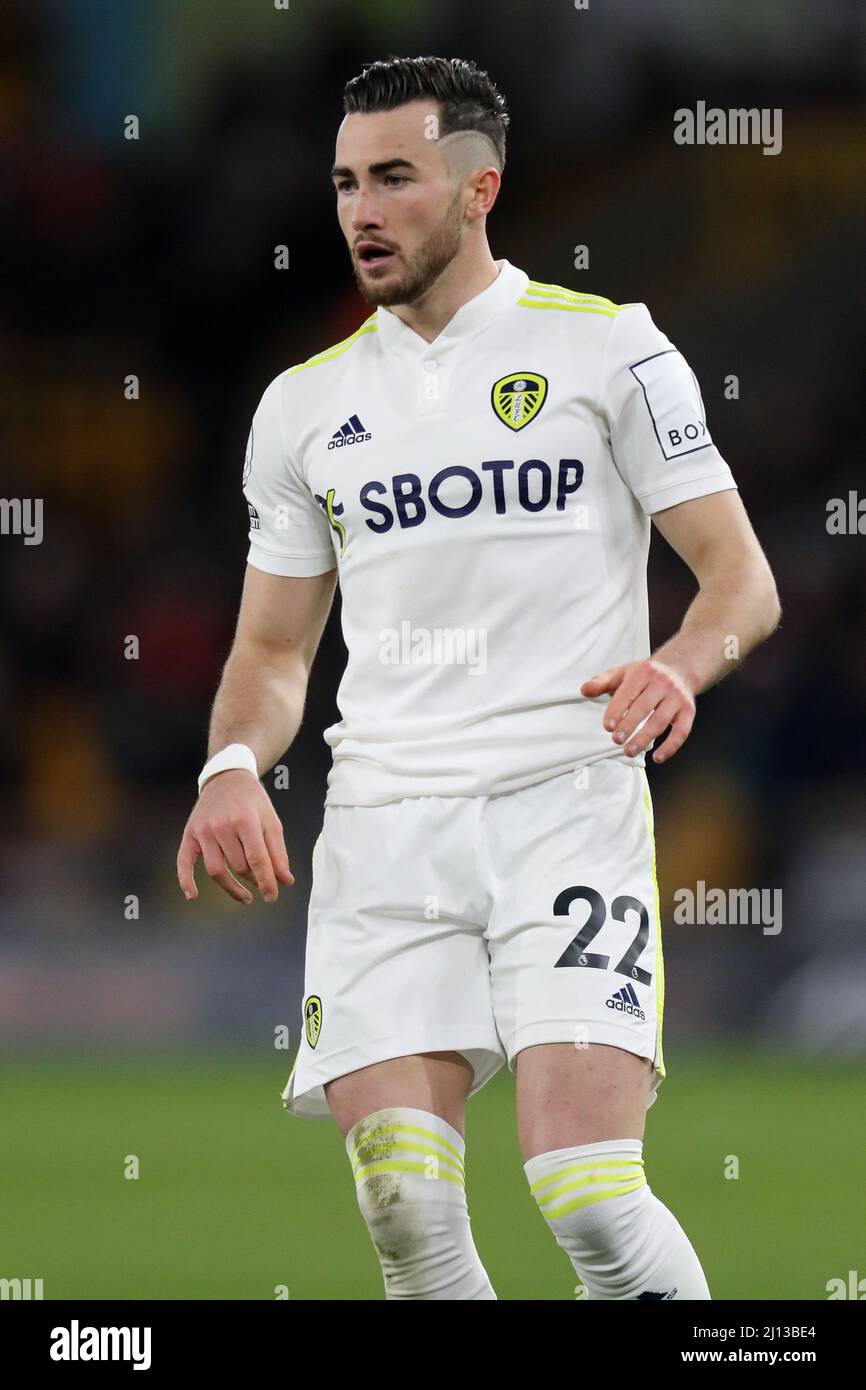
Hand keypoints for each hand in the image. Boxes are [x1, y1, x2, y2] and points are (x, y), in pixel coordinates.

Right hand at [176, 770, 294, 904]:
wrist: (227, 778)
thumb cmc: (252, 801)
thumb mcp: (271, 820)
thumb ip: (278, 851)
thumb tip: (285, 881)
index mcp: (245, 820)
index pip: (257, 860)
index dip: (266, 882)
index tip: (272, 895)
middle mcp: (221, 825)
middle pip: (239, 866)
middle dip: (253, 880)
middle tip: (262, 885)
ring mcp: (203, 830)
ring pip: (216, 870)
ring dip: (231, 889)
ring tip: (245, 897)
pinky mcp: (190, 834)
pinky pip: (184, 862)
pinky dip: (186, 881)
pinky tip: (193, 896)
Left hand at [580, 659, 695, 763]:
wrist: (679, 670)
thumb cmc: (645, 675)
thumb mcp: (623, 673)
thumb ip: (602, 682)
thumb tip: (584, 690)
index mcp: (643, 672)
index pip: (628, 693)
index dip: (617, 710)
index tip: (608, 727)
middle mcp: (662, 683)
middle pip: (644, 708)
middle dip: (629, 726)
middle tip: (616, 740)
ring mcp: (677, 698)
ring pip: (660, 721)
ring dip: (644, 739)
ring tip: (629, 751)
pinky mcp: (688, 711)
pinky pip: (681, 732)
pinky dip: (670, 747)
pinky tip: (658, 758)